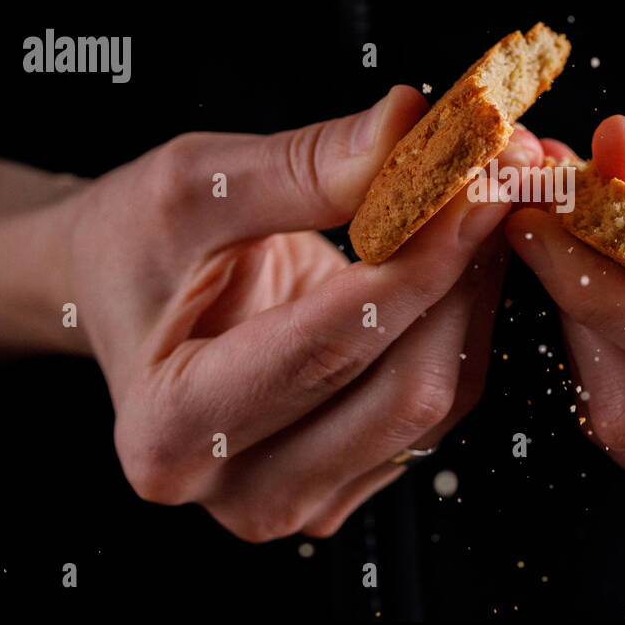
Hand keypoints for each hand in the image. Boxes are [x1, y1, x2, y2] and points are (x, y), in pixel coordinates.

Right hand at [64, 86, 541, 540]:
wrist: (116, 289)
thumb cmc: (136, 240)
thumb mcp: (195, 185)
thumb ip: (308, 166)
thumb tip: (417, 127)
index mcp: (174, 428)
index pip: (335, 343)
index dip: (423, 254)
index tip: (480, 174)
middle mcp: (238, 489)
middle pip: (405, 388)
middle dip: (467, 272)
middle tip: (507, 176)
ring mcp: (298, 496)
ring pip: (439, 400)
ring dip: (480, 292)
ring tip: (492, 200)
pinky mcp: (347, 479)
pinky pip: (438, 405)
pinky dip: (465, 320)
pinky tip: (467, 252)